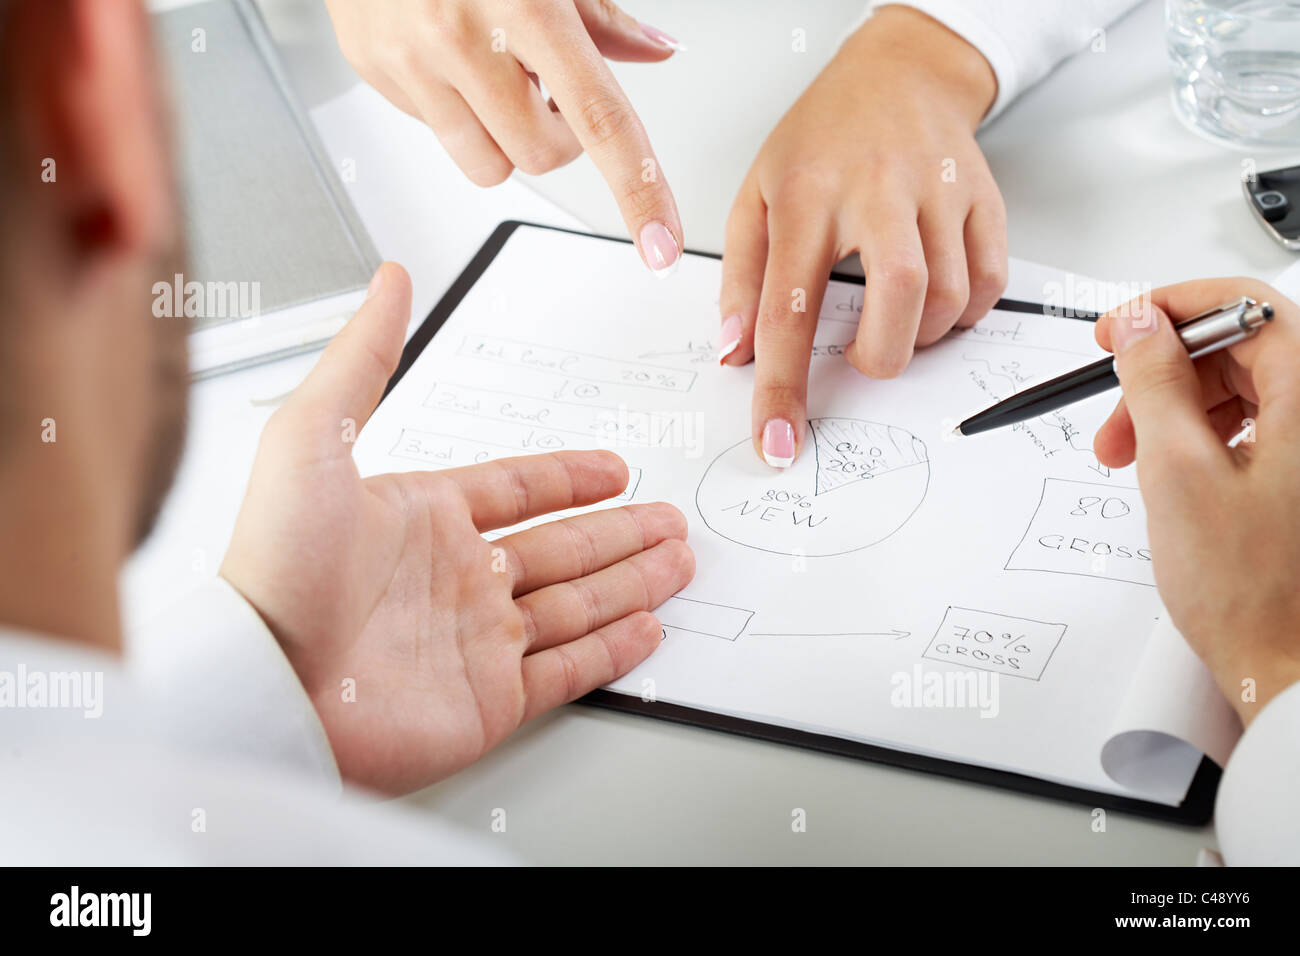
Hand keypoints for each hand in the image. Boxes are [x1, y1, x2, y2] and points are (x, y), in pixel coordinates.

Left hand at [220, 263, 694, 792]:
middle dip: (620, 531)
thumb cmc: (274, 568)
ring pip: (577, 604)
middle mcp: (455, 577)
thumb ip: (364, 359)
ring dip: (630, 582)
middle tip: (668, 519)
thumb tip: (389, 279)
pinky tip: (646, 626)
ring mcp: (475, 641)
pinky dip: (611, 650)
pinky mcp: (487, 701)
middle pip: (562, 546)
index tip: (613, 468)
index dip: (570, 477)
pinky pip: (566, 669)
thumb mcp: (313, 439)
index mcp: (423, 517)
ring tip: (678, 562)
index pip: (518, 489)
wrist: (263, 690)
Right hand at [324, 0, 683, 272]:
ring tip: (495, 74)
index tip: (661, 242)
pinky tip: (448, 57)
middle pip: (542, 157)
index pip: (601, 120)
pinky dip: (456, 111)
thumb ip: (602, 15)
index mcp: (526, 3)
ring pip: (487, 166)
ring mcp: (412, 59)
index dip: (639, 189)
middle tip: (546, 88)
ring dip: (506, 137)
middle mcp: (464, 36)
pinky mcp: (374, 70)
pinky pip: (436, 136)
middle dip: (559, 137)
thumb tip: (656, 52)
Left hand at [720, 5, 1005, 465]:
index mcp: (808, 196)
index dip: (782, 389)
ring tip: (893, 314)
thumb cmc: (820, 140)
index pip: (789, 309)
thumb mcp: (755, 196)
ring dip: (920, 335)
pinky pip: (989, 281)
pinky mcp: (985, 197)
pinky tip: (934, 295)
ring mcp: (939, 190)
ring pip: (949, 297)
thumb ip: (741, 280)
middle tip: (863, 356)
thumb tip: (735, 354)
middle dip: (881, 357)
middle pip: (898, 300)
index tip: (778, 444)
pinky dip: (964, 311)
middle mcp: (877, 190)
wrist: (898, 73)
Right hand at [1094, 280, 1299, 725]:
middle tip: (1113, 411)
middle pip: (1240, 350)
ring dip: (1172, 410)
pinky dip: (1198, 439)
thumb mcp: (1176, 471)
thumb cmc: (1250, 593)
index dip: (1175, 307)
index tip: (1122, 326)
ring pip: (1239, 390)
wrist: (1287, 670)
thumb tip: (1136, 323)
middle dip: (1162, 373)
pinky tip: (1167, 474)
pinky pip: (1250, 427)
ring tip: (1128, 456)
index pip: (1248, 307)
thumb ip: (1153, 382)